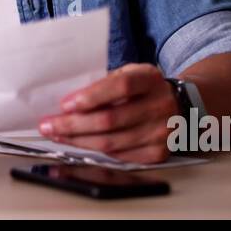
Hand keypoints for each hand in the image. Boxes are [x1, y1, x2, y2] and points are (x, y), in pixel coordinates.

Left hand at [38, 63, 179, 163]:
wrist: (182, 106)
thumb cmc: (146, 88)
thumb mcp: (131, 73)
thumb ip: (106, 83)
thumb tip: (70, 102)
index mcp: (150, 80)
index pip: (121, 87)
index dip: (91, 96)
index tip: (65, 104)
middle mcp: (159, 106)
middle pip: (111, 120)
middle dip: (73, 125)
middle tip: (48, 125)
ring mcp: (160, 133)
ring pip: (111, 143)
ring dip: (78, 141)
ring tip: (57, 135)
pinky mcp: (157, 153)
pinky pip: (119, 156)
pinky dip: (95, 151)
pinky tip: (79, 144)